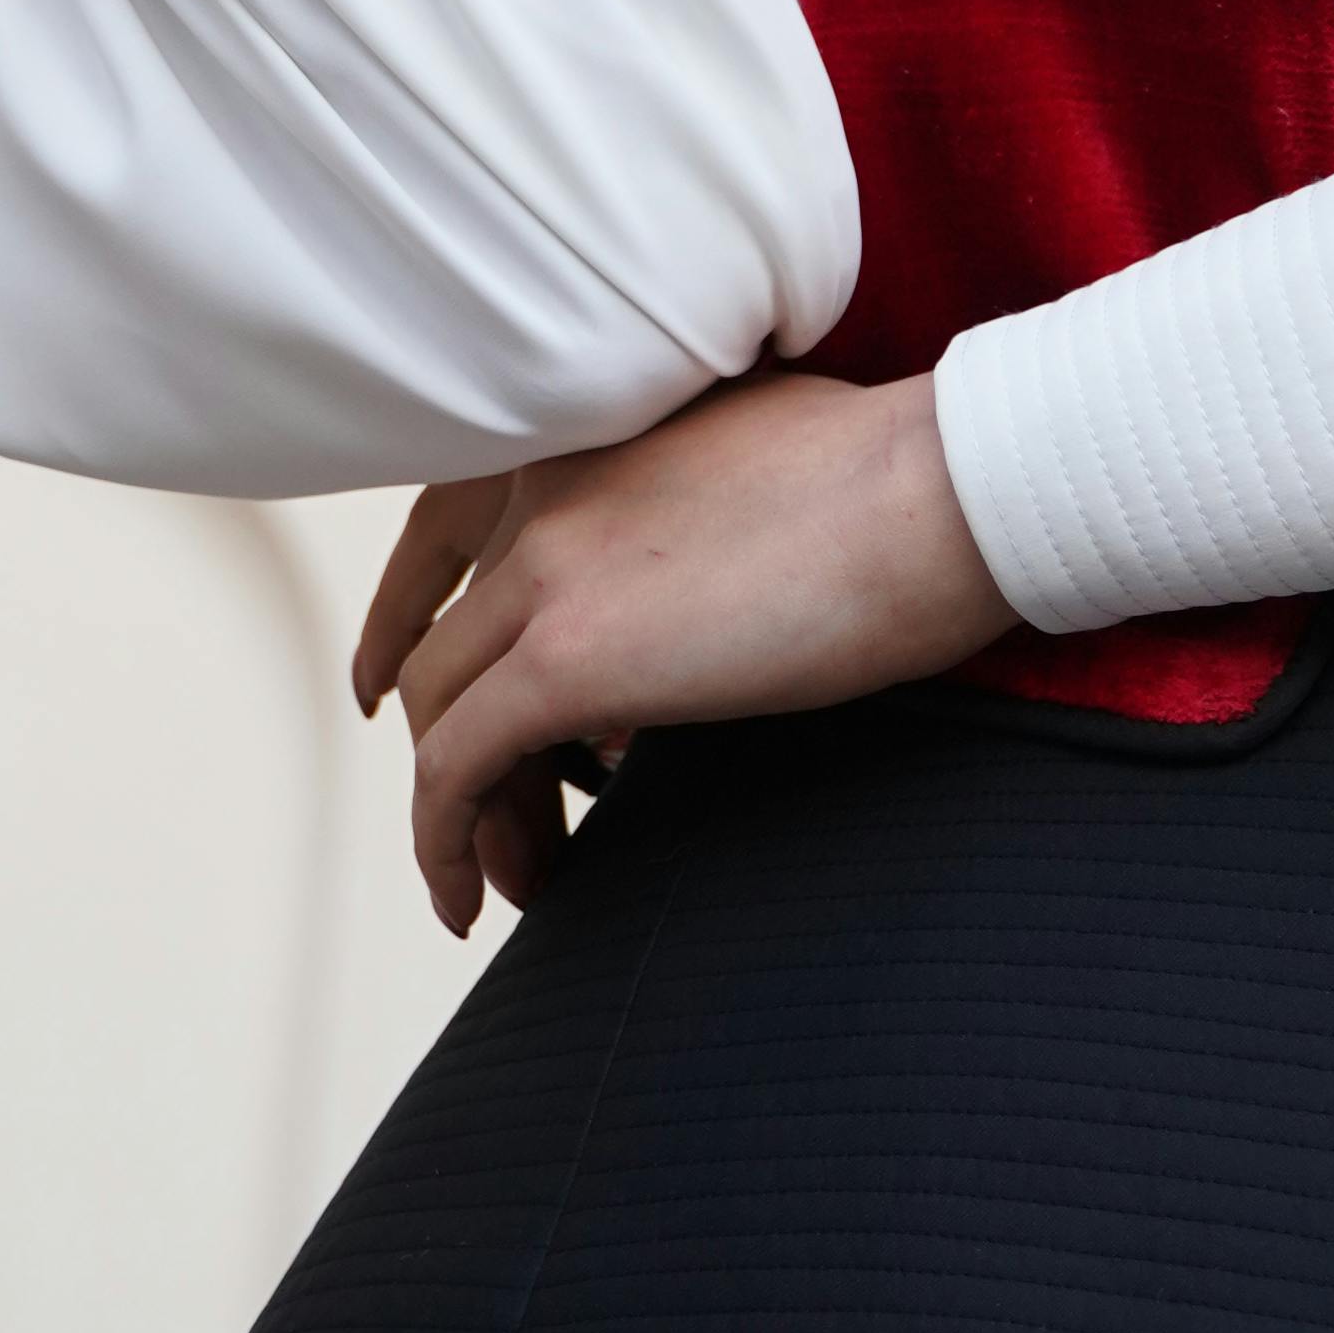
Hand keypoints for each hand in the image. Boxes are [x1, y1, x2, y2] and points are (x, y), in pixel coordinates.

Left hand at [354, 382, 1010, 936]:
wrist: (945, 489)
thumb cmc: (903, 480)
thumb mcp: (752, 472)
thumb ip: (678, 522)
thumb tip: (676, 614)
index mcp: (583, 433)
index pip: (442, 529)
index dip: (399, 616)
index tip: (388, 687)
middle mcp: (540, 489)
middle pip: (447, 642)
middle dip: (454, 748)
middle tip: (503, 830)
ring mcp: (544, 568)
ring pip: (442, 712)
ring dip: (465, 813)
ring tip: (522, 882)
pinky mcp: (565, 658)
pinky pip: (455, 770)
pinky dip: (445, 842)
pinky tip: (474, 899)